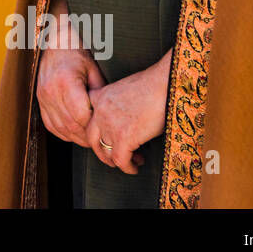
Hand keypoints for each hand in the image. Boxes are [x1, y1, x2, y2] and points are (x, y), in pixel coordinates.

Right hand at [35, 43, 105, 147]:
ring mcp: (42, 96)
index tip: (105, 127)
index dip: (94, 125)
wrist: (55, 41)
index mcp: (65, 81)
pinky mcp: (39, 100)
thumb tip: (106, 116)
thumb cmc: (75, 51)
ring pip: (60, 127)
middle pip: (70, 124)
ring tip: (89, 138)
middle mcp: (50, 90)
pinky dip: (63, 132)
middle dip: (87, 136)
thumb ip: (99, 94)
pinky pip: (50, 124)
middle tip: (101, 138)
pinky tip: (74, 132)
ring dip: (76, 136)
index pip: (81, 115)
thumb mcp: (93, 70)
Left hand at [85, 51, 170, 173]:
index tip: (108, 141)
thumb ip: (115, 104)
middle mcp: (100, 111)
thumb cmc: (151, 86)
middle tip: (114, 157)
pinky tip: (135, 167)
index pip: (88, 120)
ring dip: (118, 161)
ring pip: (106, 152)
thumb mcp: (123, 90)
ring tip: (130, 161)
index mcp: (99, 97)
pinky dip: (127, 167)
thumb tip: (122, 121)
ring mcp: (110, 125)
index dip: (97, 134)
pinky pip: (120, 160)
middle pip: (92, 139)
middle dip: (103, 152)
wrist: (164, 84)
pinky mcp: (124, 137)